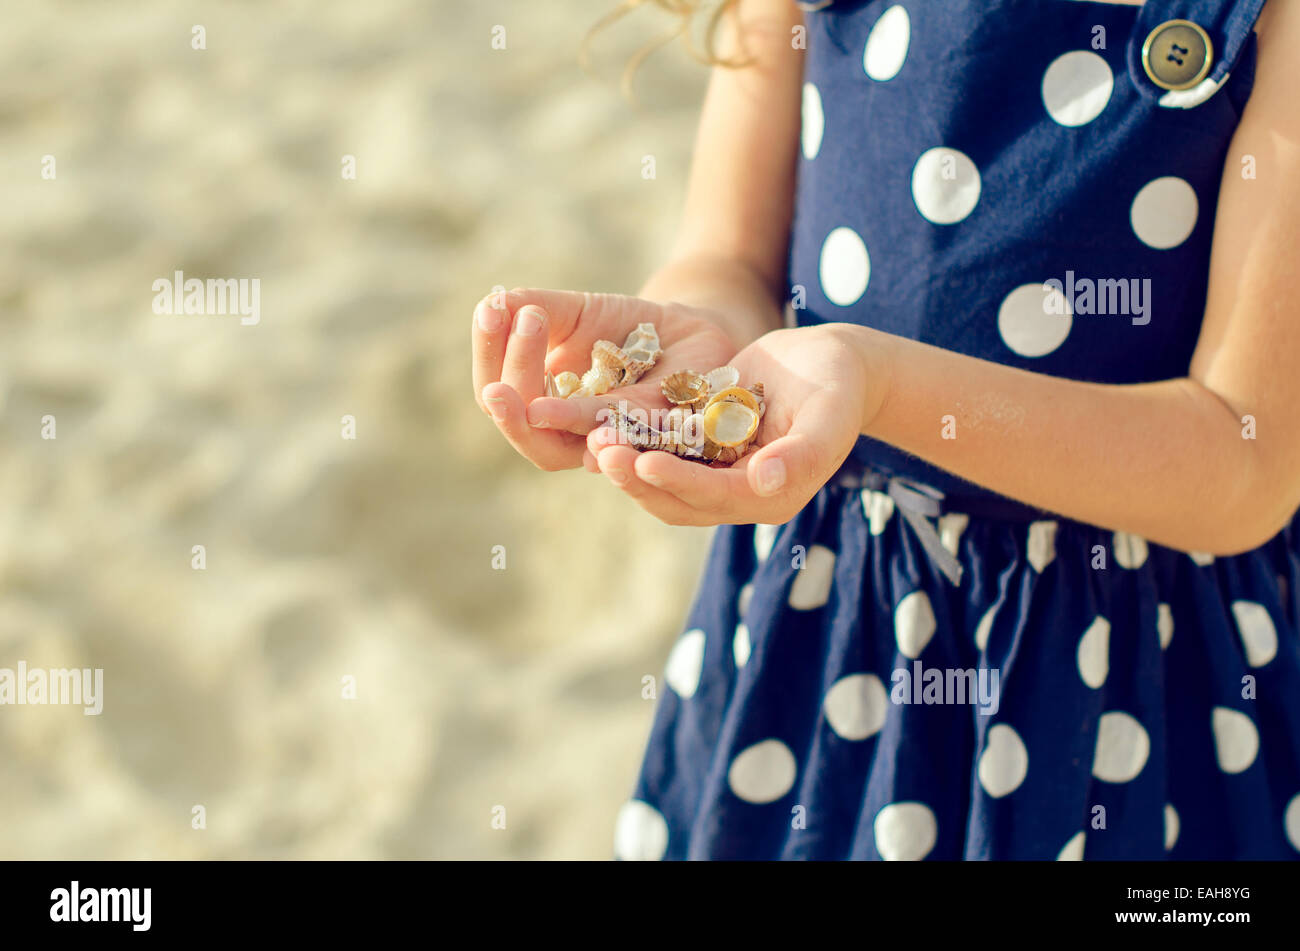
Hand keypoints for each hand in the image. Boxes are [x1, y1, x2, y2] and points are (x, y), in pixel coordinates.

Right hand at [472, 288, 737, 470]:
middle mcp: (570, 437)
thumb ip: (532, 307)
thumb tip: (492, 302)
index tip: (491, 309)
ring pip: (572, 448)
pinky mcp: (660, 434)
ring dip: (548, 424)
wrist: (685, 331)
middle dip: (509, 407)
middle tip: (499, 374)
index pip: (499, 394)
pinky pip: (634, 438)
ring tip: (531, 405)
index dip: (489, 354)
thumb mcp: (572, 311)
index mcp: (539, 408)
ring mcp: (614, 443)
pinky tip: (594, 429)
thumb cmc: (620, 327)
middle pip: (528, 437)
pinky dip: (611, 432)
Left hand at [586, 323, 885, 525]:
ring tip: (593, 436)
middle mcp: (740, 493)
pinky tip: (602, 419)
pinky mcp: (701, 446)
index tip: (641, 463)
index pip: (716, 496)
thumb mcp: (830, 413)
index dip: (678, 482)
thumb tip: (765, 482)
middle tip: (598, 449)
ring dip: (626, 463)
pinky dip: (633, 440)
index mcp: (773, 494)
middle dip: (637, 477)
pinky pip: (660, 450)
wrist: (833, 361)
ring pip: (661, 480)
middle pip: (678, 497)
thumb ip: (804, 451)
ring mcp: (718, 472)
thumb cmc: (839, 383)